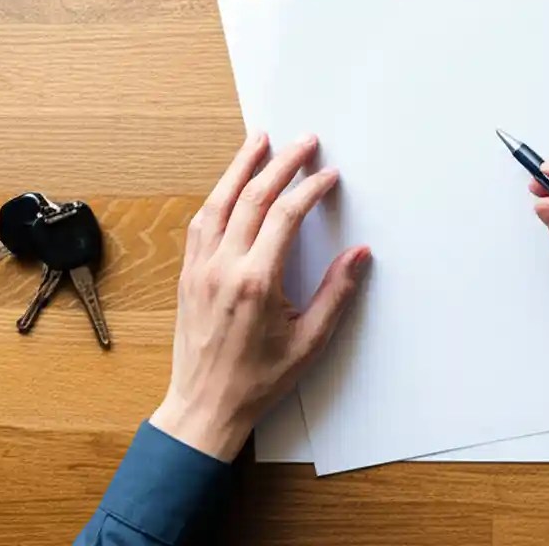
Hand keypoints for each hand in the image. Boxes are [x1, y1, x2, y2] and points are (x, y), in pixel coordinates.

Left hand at [150, 133, 370, 460]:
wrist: (205, 407)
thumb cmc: (258, 381)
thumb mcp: (309, 342)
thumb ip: (336, 293)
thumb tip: (360, 255)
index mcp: (256, 282)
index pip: (286, 216)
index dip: (310, 189)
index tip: (328, 175)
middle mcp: (223, 268)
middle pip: (252, 198)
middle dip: (280, 163)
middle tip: (302, 141)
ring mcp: (200, 269)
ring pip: (218, 203)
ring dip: (240, 168)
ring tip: (258, 141)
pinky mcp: (188, 276)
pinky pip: (201, 224)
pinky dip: (217, 197)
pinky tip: (228, 186)